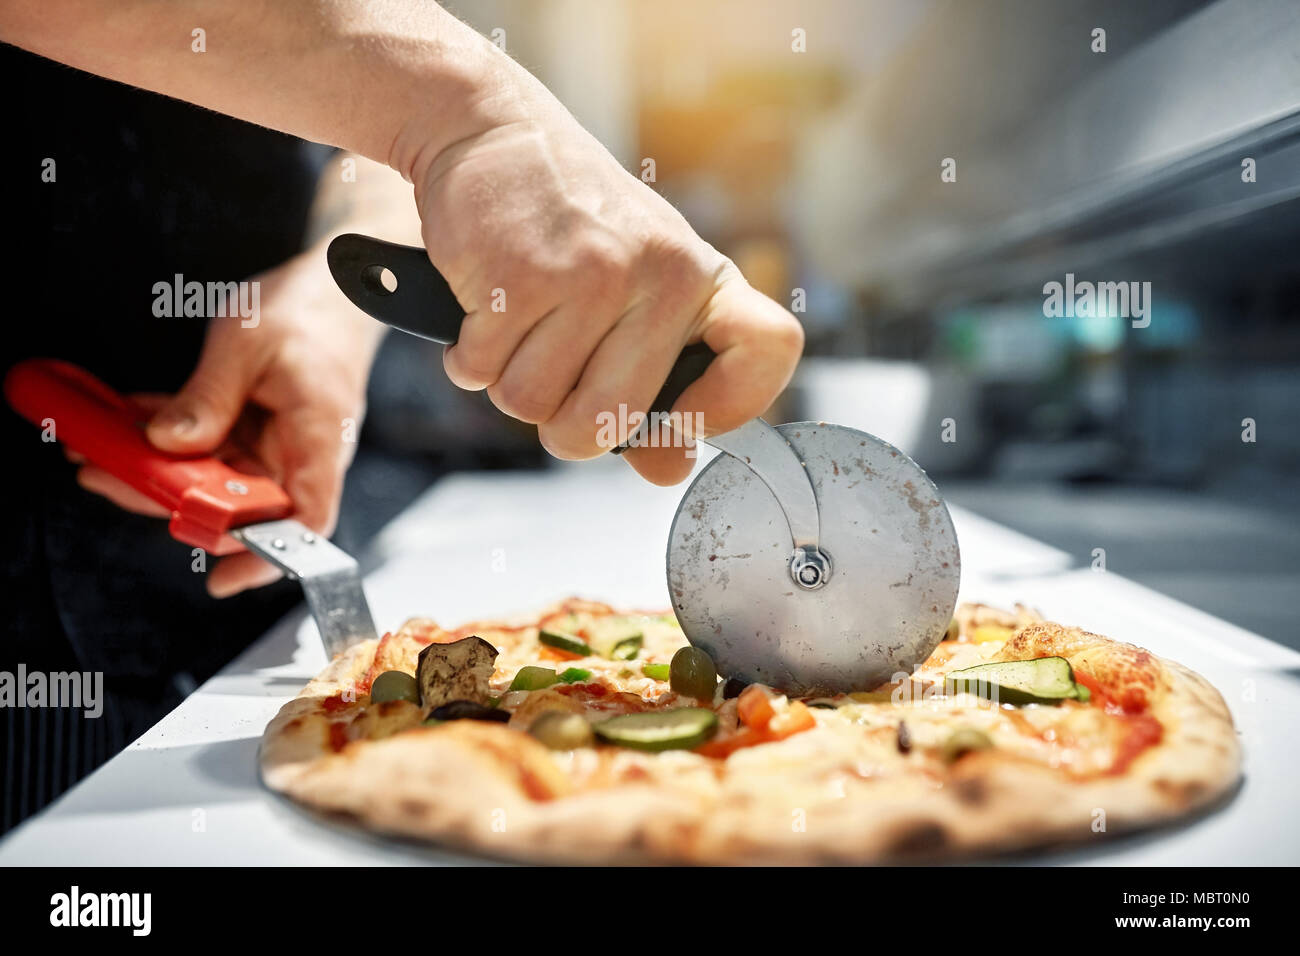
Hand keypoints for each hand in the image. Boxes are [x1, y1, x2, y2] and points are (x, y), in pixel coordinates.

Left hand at [76, 249, 383, 596]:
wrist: (338, 289)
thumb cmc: (312, 311)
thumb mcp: (246, 343)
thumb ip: (207, 397)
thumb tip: (169, 444)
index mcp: (318, 438)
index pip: (306, 521)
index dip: (268, 557)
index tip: (223, 577)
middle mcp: (302, 455)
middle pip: (242, 507)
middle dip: (173, 503)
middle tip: (110, 480)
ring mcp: (279, 446)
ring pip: (218, 482)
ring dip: (161, 473)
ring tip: (102, 454)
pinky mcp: (259, 432)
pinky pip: (213, 451)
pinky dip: (172, 443)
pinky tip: (131, 427)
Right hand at [396, 50, 804, 485]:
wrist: (491, 134)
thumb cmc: (569, 226)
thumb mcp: (635, 291)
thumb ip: (657, 388)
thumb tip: (669, 470)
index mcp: (703, 278)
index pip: (770, 352)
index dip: (730, 409)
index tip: (682, 423)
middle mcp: (662, 275)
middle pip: (609, 424)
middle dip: (564, 426)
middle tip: (555, 378)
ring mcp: (593, 274)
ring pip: (534, 407)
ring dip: (509, 382)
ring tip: (518, 324)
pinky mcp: (520, 276)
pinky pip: (483, 374)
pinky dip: (471, 357)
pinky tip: (485, 306)